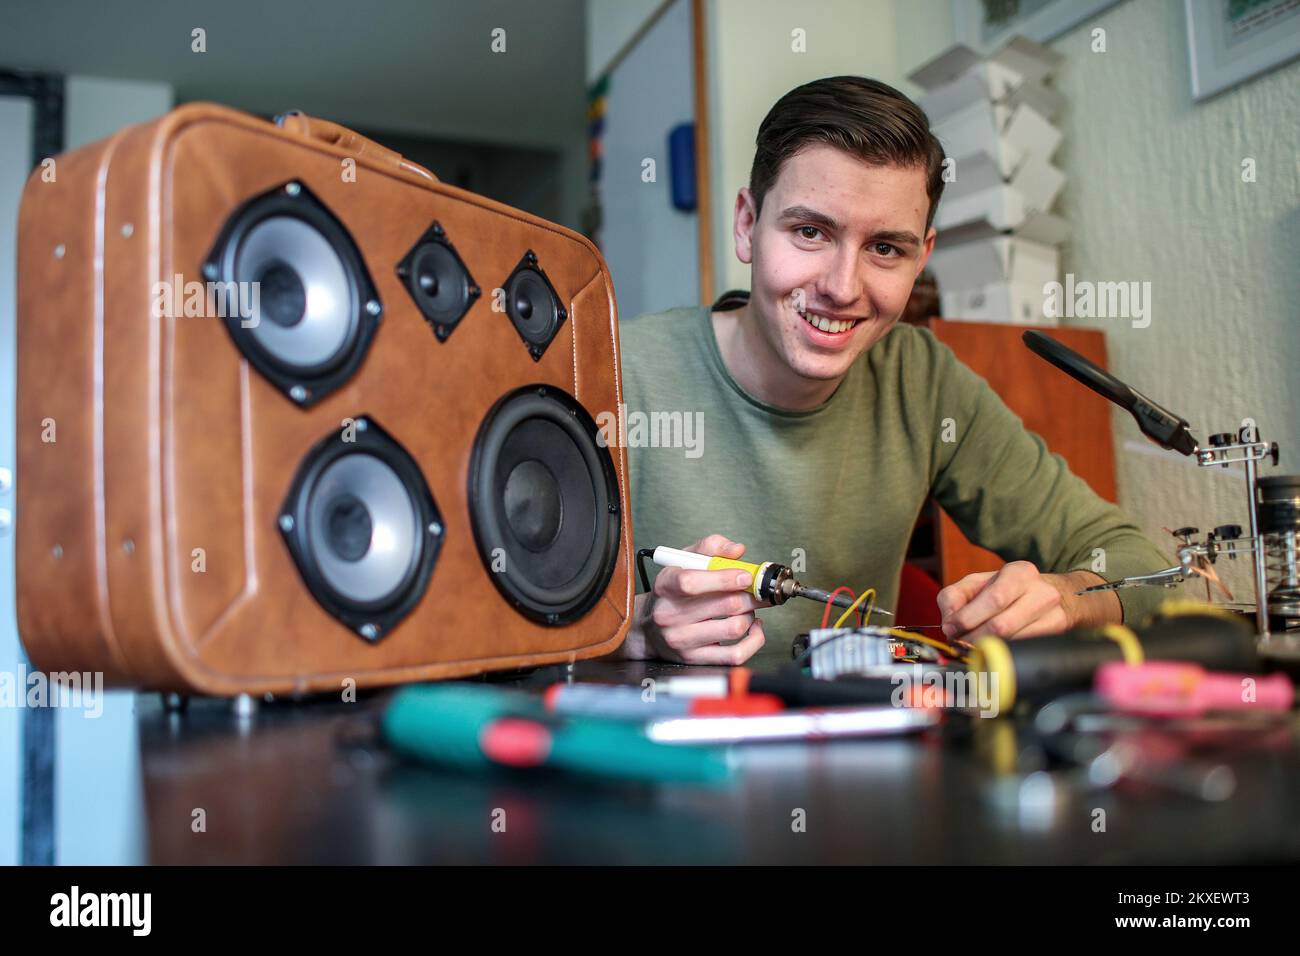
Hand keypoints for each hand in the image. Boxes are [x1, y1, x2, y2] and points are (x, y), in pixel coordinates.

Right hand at [617, 534, 766, 664]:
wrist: (649, 629)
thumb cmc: (672, 593)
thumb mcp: (683, 562)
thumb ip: (710, 547)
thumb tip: (737, 550)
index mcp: (666, 587)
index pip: (691, 582)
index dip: (725, 578)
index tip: (746, 575)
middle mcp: (670, 615)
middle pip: (725, 605)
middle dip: (752, 595)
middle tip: (760, 589)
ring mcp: (682, 640)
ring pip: (734, 628)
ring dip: (750, 614)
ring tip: (747, 607)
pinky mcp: (695, 659)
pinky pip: (736, 655)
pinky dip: (753, 640)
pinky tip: (752, 627)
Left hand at [936, 562, 1119, 641]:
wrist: (1056, 595)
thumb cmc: (1009, 590)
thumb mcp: (979, 583)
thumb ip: (955, 597)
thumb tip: (949, 623)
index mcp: (1018, 572)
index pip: (993, 598)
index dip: (968, 618)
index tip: (950, 629)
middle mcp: (1040, 591)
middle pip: (1002, 624)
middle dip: (973, 638)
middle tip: (959, 643)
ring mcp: (1053, 613)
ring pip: (1012, 641)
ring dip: (985, 649)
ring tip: (971, 647)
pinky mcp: (1058, 633)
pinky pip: (1023, 648)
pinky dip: (1001, 653)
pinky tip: (992, 651)